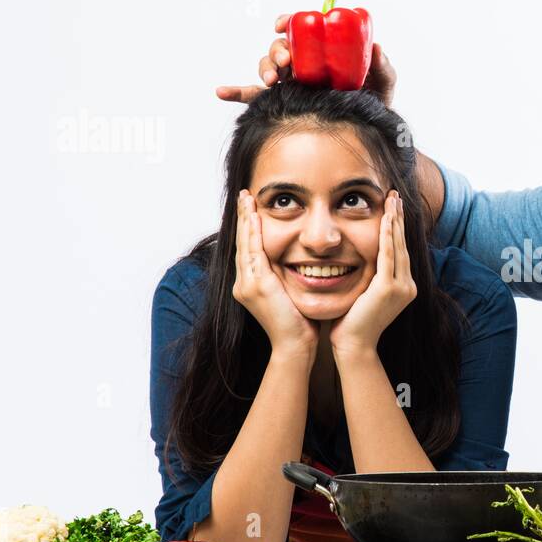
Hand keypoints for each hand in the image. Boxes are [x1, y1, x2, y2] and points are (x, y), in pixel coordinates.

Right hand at [216, 14, 396, 106]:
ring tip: (270, 81)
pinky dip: (236, 92)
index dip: (288, 22)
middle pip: (280, 48)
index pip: (299, 29)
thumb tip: (376, 47)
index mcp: (321, 51)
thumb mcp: (384, 82)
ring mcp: (291, 84)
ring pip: (267, 68)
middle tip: (287, 63)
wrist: (368, 131)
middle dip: (277, 51)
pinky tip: (221, 92)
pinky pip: (254, 97)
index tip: (284, 25)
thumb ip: (383, 66)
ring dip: (264, 69)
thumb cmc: (375, 101)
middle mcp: (303, 64)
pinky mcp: (282, 103)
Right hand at [232, 190, 319, 358]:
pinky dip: (253, 234)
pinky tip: (255, 217)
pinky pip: (254, 253)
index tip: (250, 207)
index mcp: (250, 285)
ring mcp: (247, 285)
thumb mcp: (290, 293)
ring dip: (245, 219)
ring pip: (244, 244)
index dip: (247, 227)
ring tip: (246, 199)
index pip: (248, 248)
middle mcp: (244, 283)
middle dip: (242, 217)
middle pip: (241, 242)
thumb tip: (300, 260)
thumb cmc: (299, 324)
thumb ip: (286, 276)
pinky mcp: (257, 286)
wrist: (296, 347)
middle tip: (244, 194)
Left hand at [331, 191, 416, 362]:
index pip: (399, 251)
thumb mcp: (364, 296)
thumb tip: (357, 261)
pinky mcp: (389, 288)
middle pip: (402, 244)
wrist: (354, 346)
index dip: (396, 228)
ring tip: (392, 200)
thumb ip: (368, 278)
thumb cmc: (352, 324)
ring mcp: (401, 287)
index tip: (392, 209)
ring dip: (395, 220)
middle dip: (399, 218)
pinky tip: (386, 219)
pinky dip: (387, 235)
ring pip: (398, 246)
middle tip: (395, 196)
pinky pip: (388, 255)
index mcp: (403, 287)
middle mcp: (407, 286)